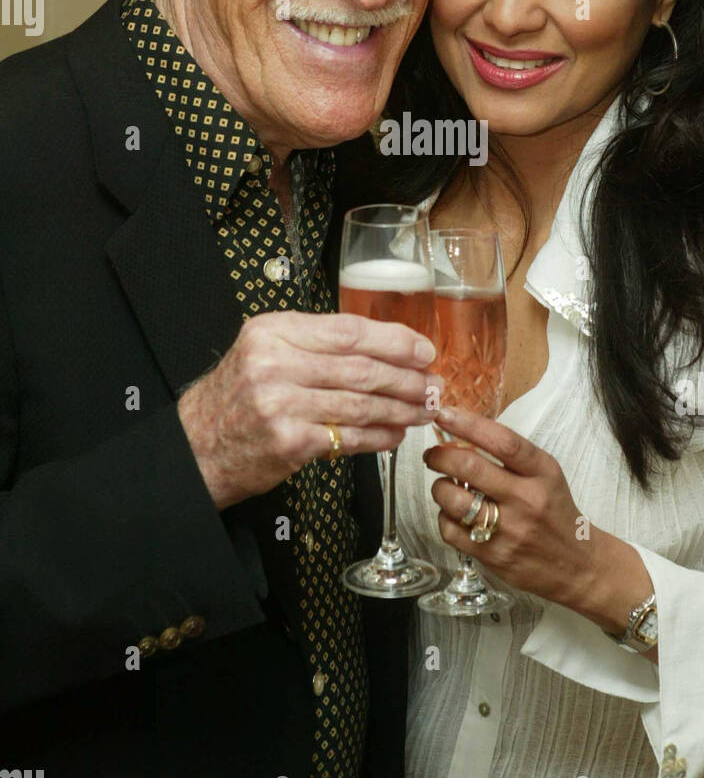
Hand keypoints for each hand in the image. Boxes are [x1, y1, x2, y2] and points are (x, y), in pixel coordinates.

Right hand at [179, 311, 436, 510]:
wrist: (195, 447)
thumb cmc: (237, 398)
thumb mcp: (265, 352)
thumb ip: (315, 345)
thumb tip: (384, 348)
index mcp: (272, 330)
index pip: (348, 330)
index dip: (394, 340)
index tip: (423, 350)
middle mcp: (274, 363)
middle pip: (361, 367)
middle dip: (407, 378)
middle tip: (434, 386)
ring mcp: (280, 403)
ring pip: (360, 403)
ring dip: (400, 409)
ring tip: (424, 411)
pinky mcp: (289, 442)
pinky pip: (348, 437)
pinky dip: (378, 437)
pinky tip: (395, 435)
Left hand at [423, 407, 598, 607]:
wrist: (575, 564)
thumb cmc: (554, 511)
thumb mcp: (546, 475)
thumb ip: (511, 456)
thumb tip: (463, 433)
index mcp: (542, 473)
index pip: (503, 442)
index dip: (468, 425)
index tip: (444, 414)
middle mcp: (526, 500)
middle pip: (470, 467)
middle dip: (440, 456)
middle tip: (432, 455)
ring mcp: (509, 530)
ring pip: (454, 500)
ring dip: (440, 488)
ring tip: (444, 486)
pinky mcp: (494, 556)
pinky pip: (451, 531)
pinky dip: (444, 518)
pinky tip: (454, 515)